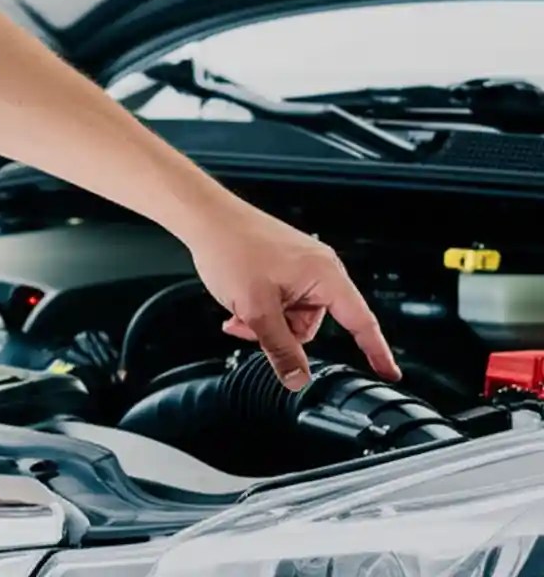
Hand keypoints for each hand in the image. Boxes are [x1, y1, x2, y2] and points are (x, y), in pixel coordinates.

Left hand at [189, 204, 401, 390]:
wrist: (206, 219)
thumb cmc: (232, 248)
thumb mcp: (257, 309)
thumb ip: (279, 347)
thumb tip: (297, 378)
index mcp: (325, 274)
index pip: (361, 321)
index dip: (376, 351)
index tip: (389, 372)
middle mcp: (319, 269)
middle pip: (310, 325)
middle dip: (278, 332)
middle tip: (249, 324)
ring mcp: (300, 267)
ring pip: (289, 317)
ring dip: (263, 322)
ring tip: (239, 310)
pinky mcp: (282, 267)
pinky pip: (279, 301)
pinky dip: (259, 309)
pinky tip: (238, 305)